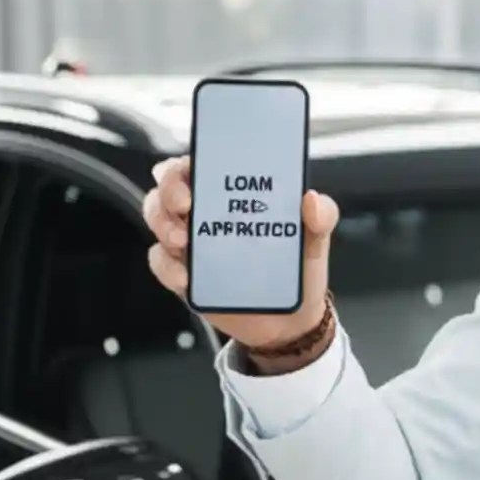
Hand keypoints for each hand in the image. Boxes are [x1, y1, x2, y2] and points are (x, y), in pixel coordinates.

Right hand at [143, 155, 340, 348]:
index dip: (190, 160)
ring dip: (162, 224)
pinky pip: (160, 262)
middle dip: (168, 189)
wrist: (291, 318)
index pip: (201, 163)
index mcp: (236, 194)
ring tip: (183, 240)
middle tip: (185, 205)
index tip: (194, 167)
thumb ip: (323, 216)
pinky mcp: (183, 273)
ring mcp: (191, 242)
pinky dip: (167, 267)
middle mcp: (208, 212)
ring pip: (157, 218)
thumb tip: (312, 200)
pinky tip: (186, 277)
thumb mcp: (316, 238)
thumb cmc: (298, 267)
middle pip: (168, 186)